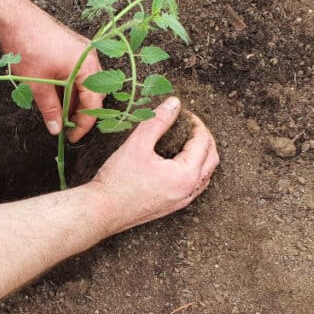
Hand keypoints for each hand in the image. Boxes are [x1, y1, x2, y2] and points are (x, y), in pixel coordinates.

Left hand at [0, 8, 102, 142]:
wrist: (15, 18)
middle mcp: (91, 58)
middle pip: (93, 94)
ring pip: (85, 84)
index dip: (84, 124)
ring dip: (74, 100)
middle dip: (81, 113)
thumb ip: (50, 109)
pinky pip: (78, 73)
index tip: (72, 138)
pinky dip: (70, 87)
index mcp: (87, 67)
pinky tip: (56, 97)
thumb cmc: (28, 48)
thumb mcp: (38, 85)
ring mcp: (83, 51)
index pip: (93, 103)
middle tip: (66, 129)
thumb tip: (56, 130)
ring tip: (58, 115)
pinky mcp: (73, 48)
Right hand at [91, 97, 218, 232]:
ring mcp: (181, 201)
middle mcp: (189, 190)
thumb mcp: (138, 144)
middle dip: (204, 138)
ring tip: (186, 141)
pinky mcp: (171, 207)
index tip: (184, 113)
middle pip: (211, 159)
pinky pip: (193, 186)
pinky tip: (178, 164)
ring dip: (201, 155)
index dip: (196, 123)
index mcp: (186, 175)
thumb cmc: (118, 181)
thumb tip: (174, 103)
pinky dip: (193, 170)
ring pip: (204, 174)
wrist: (102, 211)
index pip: (203, 142)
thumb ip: (158, 120)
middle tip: (189, 124)